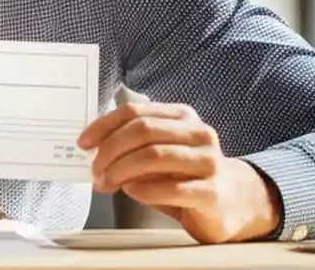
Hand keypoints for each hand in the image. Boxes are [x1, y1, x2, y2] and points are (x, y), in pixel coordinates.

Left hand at [77, 102, 280, 243]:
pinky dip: (144, 189)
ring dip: (122, 170)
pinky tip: (132, 191)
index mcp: (181, 116)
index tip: (83, 143)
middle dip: (111, 150)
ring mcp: (208, 161)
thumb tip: (92, 148)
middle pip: (144, 131)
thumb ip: (132, 144)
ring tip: (106, 183)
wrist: (231, 202)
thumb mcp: (158, 153)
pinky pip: (172, 188)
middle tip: (94, 169)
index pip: (135, 111)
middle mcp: (198, 133)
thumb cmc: (185, 175)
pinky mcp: (212, 192)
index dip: (104, 125)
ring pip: (155, 156)